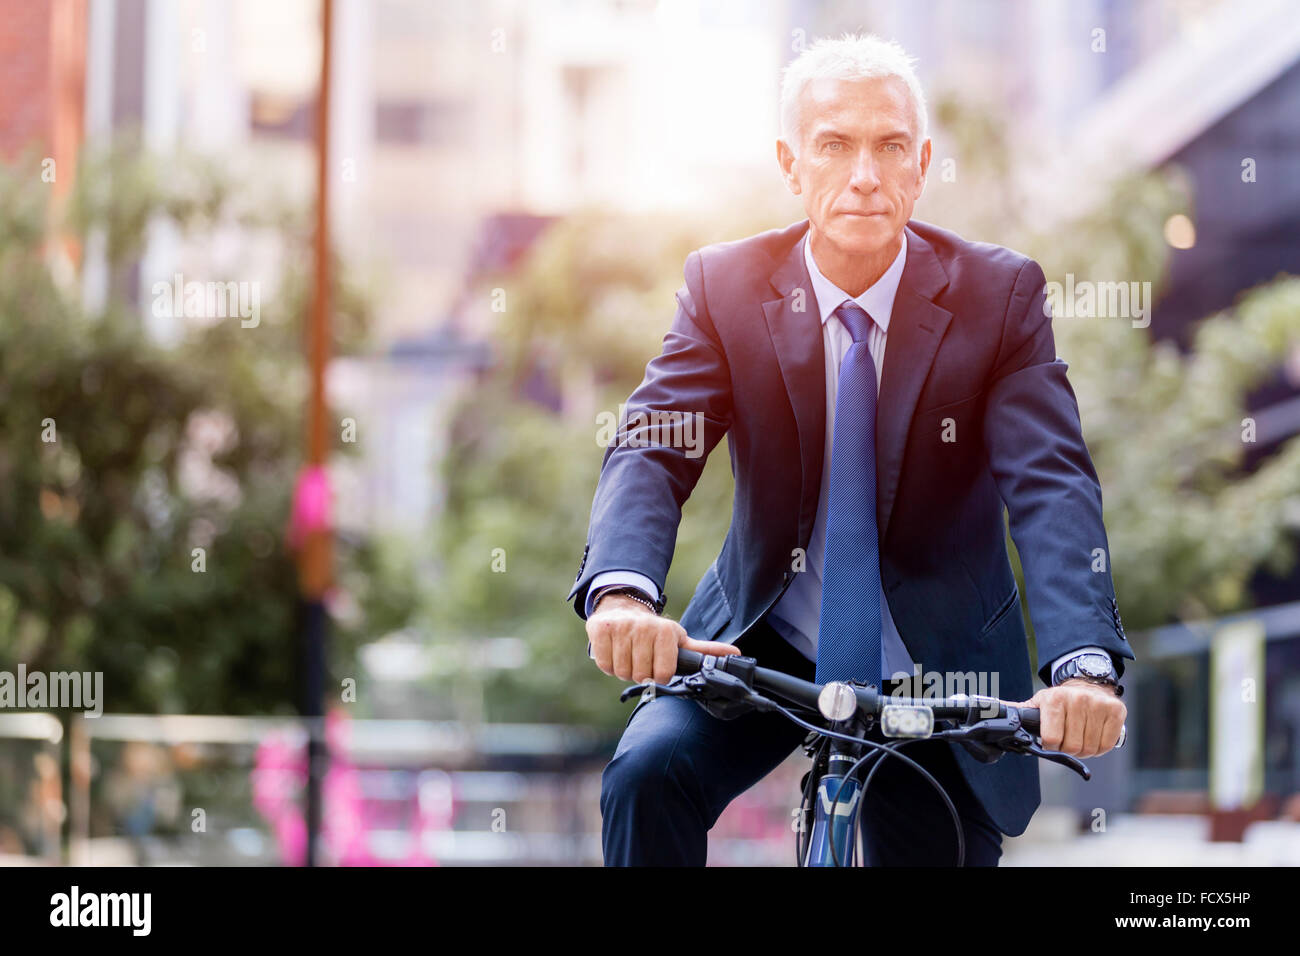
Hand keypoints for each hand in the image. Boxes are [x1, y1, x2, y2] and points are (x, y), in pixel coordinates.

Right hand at [586, 593, 738, 684]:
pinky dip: (608, 663)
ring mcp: (620, 627)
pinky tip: (615, 650)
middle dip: (640, 672)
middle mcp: (643, 627)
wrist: (622, 606)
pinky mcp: (600, 629)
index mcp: (665, 631)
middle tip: (641, 658)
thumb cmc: (654, 631)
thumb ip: (704, 650)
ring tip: (629, 653)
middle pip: (640, 675)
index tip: (657, 664)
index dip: (659, 675)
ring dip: (624, 668)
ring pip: (621, 671)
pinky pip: (605, 664)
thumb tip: (737, 654)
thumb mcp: (679, 638)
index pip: (662, 674)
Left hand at [1018, 679, 1125, 757]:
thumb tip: (992, 712)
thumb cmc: (1059, 699)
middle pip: (1073, 747)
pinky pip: (1107, 744)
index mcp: (1054, 699)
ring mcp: (1098, 705)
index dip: (1051, 745)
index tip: (1052, 739)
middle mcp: (1078, 700)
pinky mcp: (1116, 711)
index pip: (1051, 739)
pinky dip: (1100, 746)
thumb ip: (1018, 712)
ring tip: (1080, 735)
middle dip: (1068, 748)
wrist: (1086, 682)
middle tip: (1068, 738)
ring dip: (1085, 749)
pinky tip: (1094, 734)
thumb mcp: (1037, 702)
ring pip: (1091, 748)